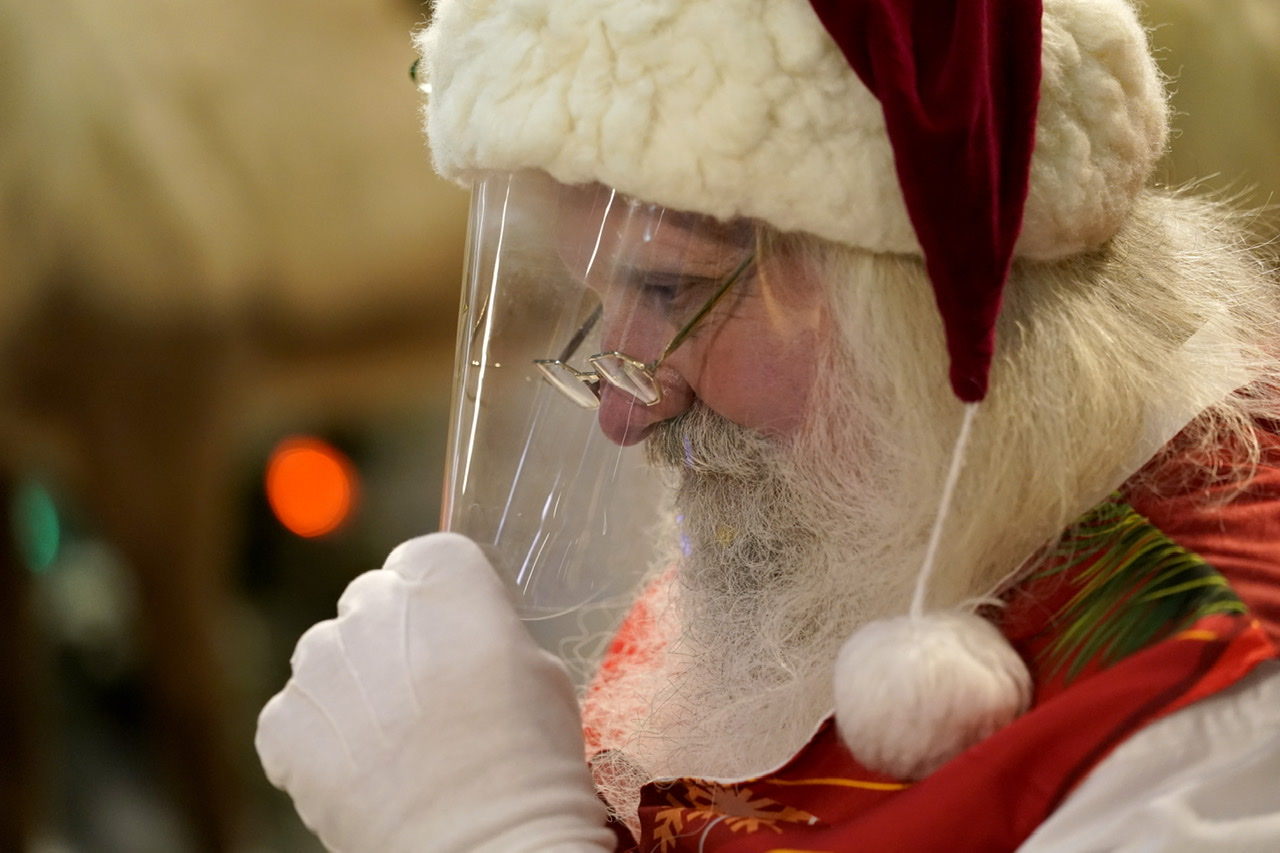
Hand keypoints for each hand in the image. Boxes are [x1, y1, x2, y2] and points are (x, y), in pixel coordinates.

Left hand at [256, 532, 613, 851]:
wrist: (485, 844)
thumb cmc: (530, 761)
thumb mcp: (541, 668)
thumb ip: (487, 630)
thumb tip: (461, 637)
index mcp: (443, 575)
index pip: (428, 557)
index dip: (443, 599)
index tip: (457, 635)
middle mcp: (371, 603)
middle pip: (373, 602)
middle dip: (395, 640)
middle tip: (430, 698)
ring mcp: (320, 663)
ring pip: (331, 657)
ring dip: (355, 687)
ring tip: (395, 744)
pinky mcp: (284, 725)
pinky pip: (296, 715)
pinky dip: (319, 740)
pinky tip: (362, 773)